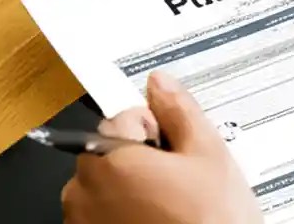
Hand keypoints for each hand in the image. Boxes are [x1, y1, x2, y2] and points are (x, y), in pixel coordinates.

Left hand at [61, 71, 262, 223]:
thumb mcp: (208, 153)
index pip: (124, 115)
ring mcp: (82, 222)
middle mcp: (84, 190)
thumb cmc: (210, 222)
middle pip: (109, 149)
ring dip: (132, 188)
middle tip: (180, 180)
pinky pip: (103, 215)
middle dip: (140, 157)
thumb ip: (180, 110)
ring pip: (106, 184)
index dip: (157, 129)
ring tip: (172, 206)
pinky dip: (124, 214)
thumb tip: (161, 84)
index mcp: (109, 158)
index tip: (176, 149)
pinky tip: (159, 221)